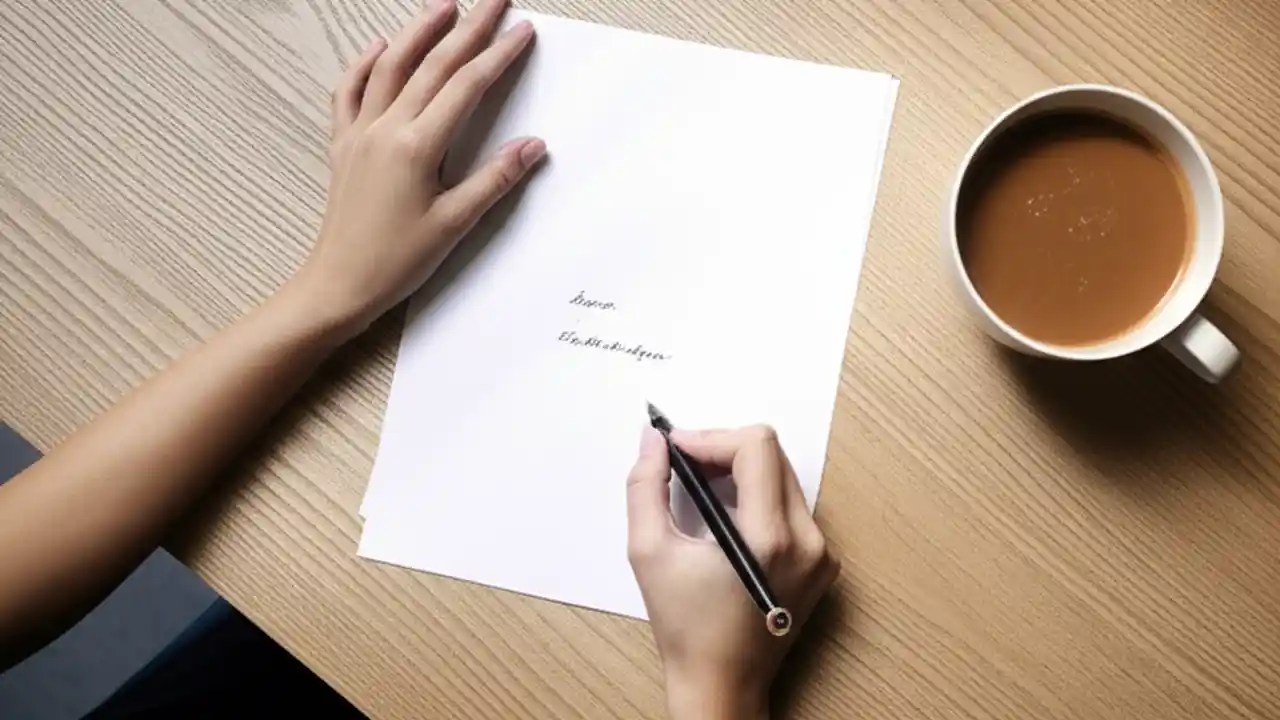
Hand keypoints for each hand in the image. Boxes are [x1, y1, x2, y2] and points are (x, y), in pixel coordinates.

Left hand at [289, 0, 544, 339]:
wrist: (339, 284)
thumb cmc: (395, 261)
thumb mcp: (454, 223)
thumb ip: (494, 180)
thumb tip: (532, 147)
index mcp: (416, 146)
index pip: (466, 87)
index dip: (498, 56)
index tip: (521, 32)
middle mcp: (385, 129)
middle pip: (433, 65)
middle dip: (468, 29)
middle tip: (494, 2)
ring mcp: (360, 134)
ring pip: (390, 67)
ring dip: (419, 32)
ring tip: (444, 6)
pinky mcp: (343, 146)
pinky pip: (350, 92)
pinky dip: (365, 64)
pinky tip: (380, 47)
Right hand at [627, 425, 839, 719]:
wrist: (722, 684)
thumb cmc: (684, 628)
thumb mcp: (648, 552)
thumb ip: (645, 486)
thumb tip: (653, 440)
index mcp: (769, 539)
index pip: (756, 447)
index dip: (711, 437)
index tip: (678, 450)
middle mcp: (808, 541)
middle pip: (772, 454)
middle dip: (724, 449)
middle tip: (685, 465)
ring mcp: (821, 552)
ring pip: (783, 477)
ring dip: (741, 471)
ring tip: (703, 491)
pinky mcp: (823, 562)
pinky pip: (792, 506)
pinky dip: (759, 498)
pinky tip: (728, 520)